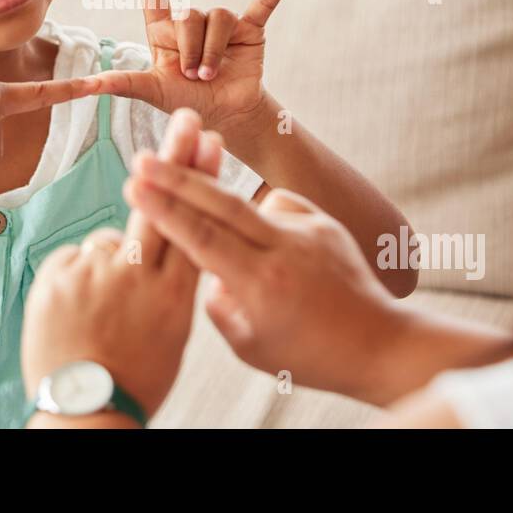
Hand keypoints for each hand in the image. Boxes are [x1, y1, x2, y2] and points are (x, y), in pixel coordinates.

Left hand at [22, 109, 218, 424]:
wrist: (85, 411)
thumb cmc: (135, 377)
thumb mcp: (173, 334)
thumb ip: (175, 287)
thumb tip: (175, 249)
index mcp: (177, 294)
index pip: (195, 222)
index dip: (202, 178)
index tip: (210, 141)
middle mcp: (142, 276)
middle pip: (162, 204)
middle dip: (175, 157)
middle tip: (184, 118)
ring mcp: (99, 272)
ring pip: (111, 241)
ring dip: (109, 266)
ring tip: (101, 314)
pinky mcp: (61, 274)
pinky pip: (76, 258)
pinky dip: (78, 277)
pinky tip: (77, 312)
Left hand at [89, 0, 291, 134]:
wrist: (224, 115)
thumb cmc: (186, 100)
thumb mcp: (152, 92)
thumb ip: (123, 83)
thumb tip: (88, 85)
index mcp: (165, 30)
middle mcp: (193, 20)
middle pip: (188, 14)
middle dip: (189, 48)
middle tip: (191, 74)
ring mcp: (223, 24)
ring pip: (216, 18)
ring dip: (212, 50)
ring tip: (210, 75)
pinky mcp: (250, 30)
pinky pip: (263, 4)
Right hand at [125, 144, 403, 399]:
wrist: (379, 344)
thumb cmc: (309, 355)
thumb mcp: (250, 345)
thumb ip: (217, 302)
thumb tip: (201, 264)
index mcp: (263, 285)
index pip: (201, 239)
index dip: (164, 210)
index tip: (134, 186)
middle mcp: (286, 250)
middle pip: (221, 203)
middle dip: (178, 177)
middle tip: (144, 157)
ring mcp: (308, 230)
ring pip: (249, 204)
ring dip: (222, 205)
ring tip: (232, 239)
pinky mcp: (324, 221)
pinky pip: (278, 207)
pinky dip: (263, 221)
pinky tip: (271, 246)